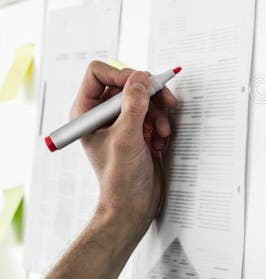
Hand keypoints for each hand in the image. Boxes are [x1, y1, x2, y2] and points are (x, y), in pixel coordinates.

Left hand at [71, 61, 178, 237]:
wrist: (133, 205)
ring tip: (161, 132)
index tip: (141, 84)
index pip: (98, 73)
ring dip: (158, 112)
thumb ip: (133, 105)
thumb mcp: (126, 138)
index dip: (121, 74)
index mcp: (86, 112)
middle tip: (166, 102)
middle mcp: (102, 114)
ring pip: (145, 96)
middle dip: (149, 95)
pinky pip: (154, 112)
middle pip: (128, 82)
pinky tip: (159, 141)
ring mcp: (121, 121)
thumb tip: (141, 78)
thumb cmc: (119, 179)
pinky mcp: (138, 129)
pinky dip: (161, 123)